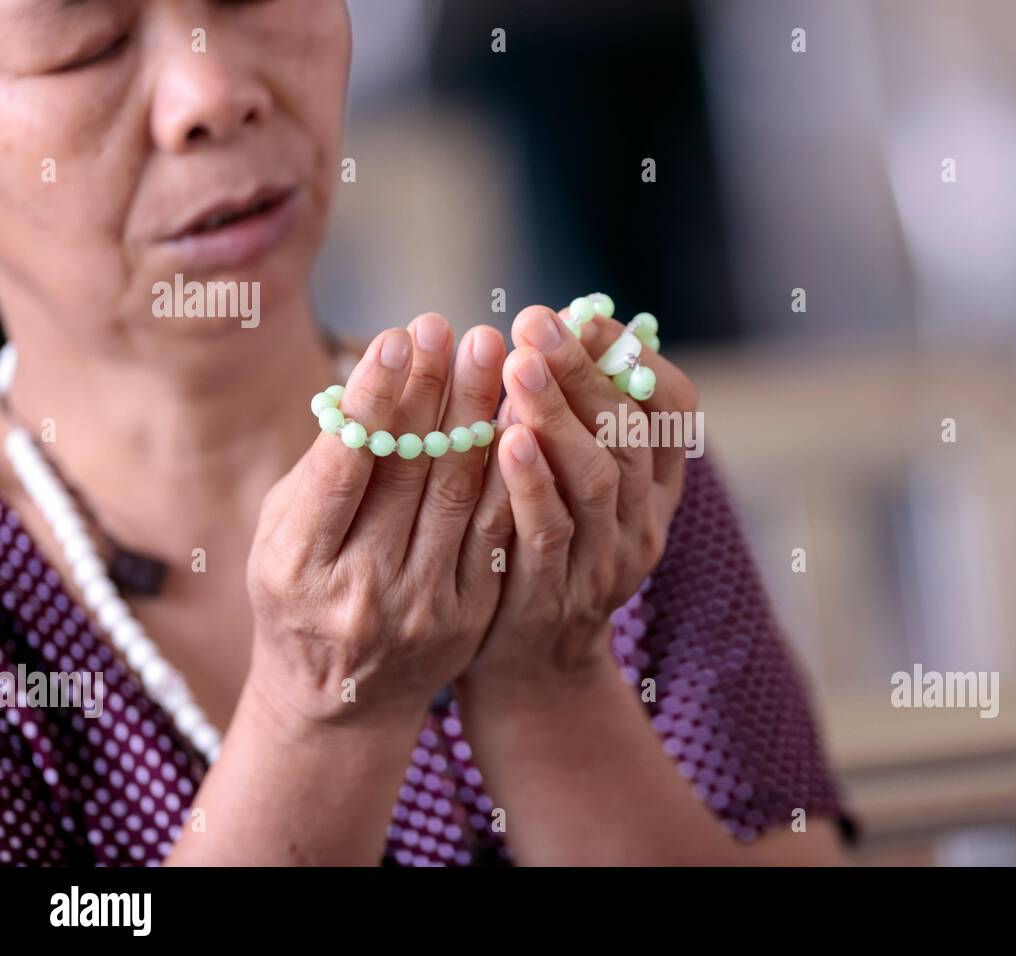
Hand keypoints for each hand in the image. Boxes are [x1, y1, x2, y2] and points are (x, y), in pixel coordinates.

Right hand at [245, 315, 511, 729]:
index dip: (376, 397)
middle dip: (441, 393)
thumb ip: (324, 466)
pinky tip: (522, 418)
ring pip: (463, 496)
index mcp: (298, 563)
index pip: (344, 464)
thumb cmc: (301, 595)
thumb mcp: (282, 534)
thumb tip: (375, 374)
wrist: (342, 701)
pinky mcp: (469, 615)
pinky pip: (497, 528)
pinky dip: (511, 470)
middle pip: (413, 473)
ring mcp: (422, 607)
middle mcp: (361, 589)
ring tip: (498, 357)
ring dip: (483, 419)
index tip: (401, 334)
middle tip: (466, 331)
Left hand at [458, 304, 698, 697]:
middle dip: (583, 371)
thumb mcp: (574, 489)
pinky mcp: (556, 595)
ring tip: (519, 364)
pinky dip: (531, 481)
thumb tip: (554, 331)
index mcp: (655, 489)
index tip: (590, 317)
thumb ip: (575, 424)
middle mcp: (642, 522)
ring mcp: (605, 563)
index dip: (636, 361)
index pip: (674, 412)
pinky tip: (504, 438)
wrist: (530, 667)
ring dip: (558, 415)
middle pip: (628, 434)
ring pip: (597, 478)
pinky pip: (549, 531)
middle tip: (537, 321)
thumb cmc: (540, 552)